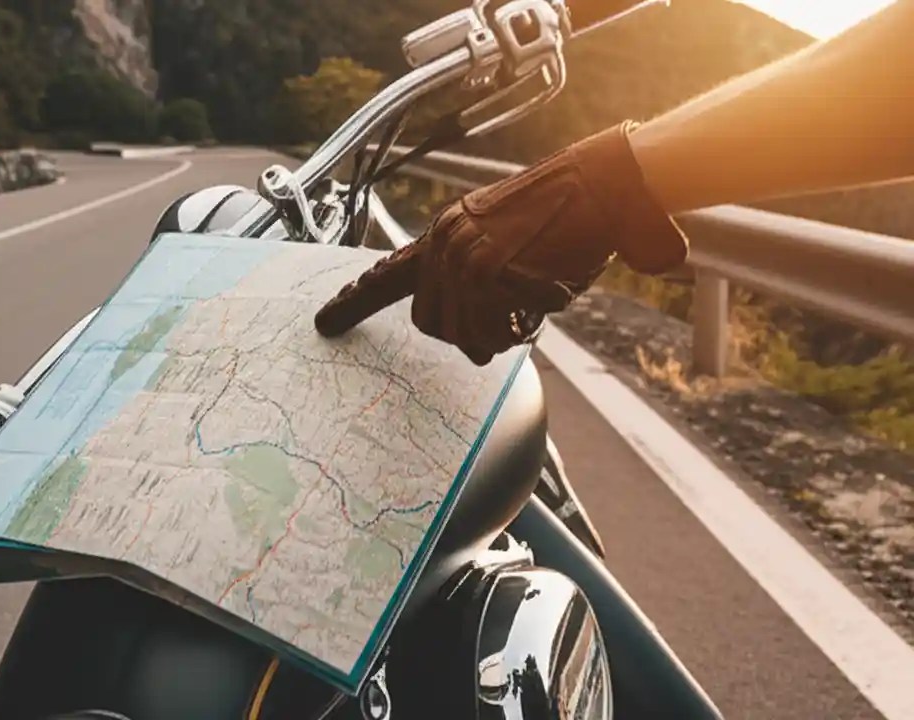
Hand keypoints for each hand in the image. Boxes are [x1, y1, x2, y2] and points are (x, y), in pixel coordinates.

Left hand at [314, 122, 689, 365]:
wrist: (600, 185)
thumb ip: (477, 279)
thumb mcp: (506, 245)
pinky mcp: (487, 268)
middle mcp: (443, 243)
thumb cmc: (565, 223)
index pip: (387, 273)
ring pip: (462, 334)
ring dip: (502, 335)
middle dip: (469, 336)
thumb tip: (471, 333)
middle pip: (431, 324)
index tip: (323, 322)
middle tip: (510, 325)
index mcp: (442, 236)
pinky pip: (491, 329)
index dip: (355, 302)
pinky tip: (549, 295)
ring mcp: (462, 254)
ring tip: (534, 304)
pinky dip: (524, 324)